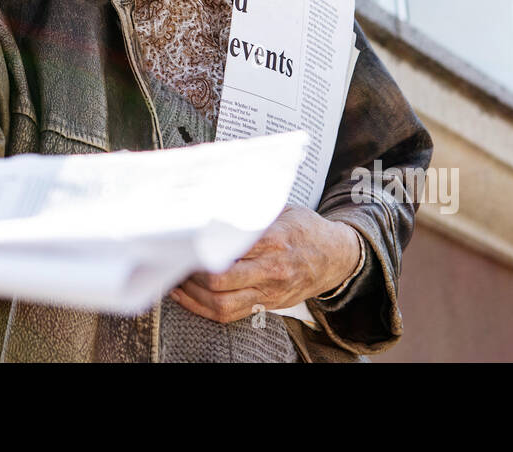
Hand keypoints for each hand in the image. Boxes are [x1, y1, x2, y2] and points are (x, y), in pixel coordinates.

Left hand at [169, 206, 360, 323]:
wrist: (336, 257)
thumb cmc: (305, 229)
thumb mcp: (283, 210)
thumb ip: (253, 209)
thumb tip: (214, 199)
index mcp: (275, 240)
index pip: (231, 247)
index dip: (203, 246)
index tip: (184, 239)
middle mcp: (272, 269)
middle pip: (222, 278)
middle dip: (192, 270)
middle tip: (175, 258)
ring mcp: (270, 291)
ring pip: (222, 303)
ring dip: (193, 293)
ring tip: (175, 278)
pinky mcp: (267, 306)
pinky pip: (230, 314)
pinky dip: (203, 308)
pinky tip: (187, 296)